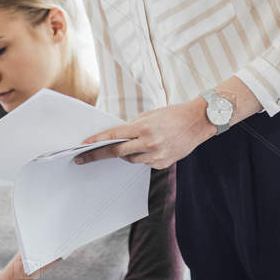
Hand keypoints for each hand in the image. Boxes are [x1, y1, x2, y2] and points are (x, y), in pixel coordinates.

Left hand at [75, 100, 211, 168]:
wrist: (197, 122)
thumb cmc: (172, 115)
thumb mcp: (149, 115)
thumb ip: (133, 127)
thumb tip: (117, 137)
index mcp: (144, 128)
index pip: (114, 136)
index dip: (97, 141)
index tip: (82, 146)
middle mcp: (149, 143)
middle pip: (117, 153)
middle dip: (98, 155)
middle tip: (82, 159)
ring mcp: (156, 156)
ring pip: (130, 159)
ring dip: (125, 153)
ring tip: (133, 144)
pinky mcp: (163, 164)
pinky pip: (144, 163)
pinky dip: (142, 156)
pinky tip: (151, 147)